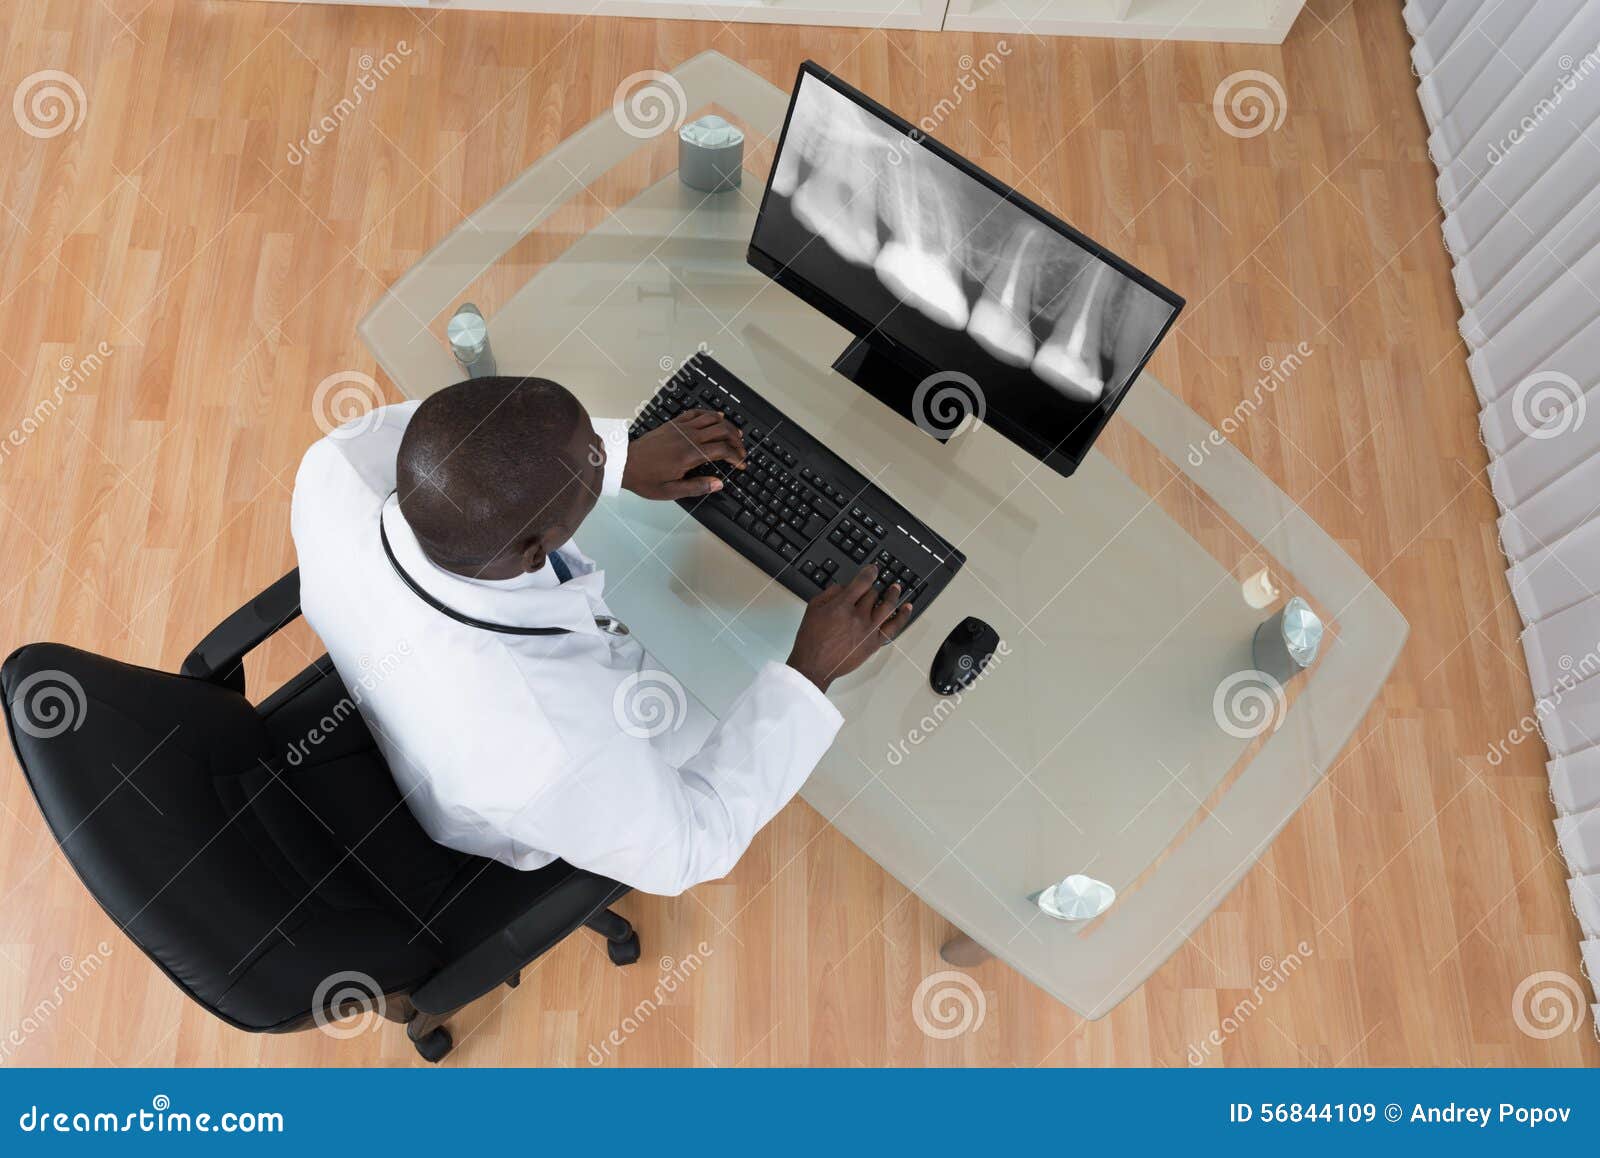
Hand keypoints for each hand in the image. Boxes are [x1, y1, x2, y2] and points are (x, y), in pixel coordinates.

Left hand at [622, 409, 746, 499]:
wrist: (624, 463)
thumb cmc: (645, 479)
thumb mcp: (670, 491)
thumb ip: (697, 487)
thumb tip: (718, 484)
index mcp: (689, 455)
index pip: (722, 450)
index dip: (736, 457)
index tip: (741, 465)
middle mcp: (687, 437)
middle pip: (722, 431)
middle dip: (736, 440)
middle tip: (742, 450)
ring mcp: (680, 428)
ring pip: (712, 419)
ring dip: (727, 425)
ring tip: (736, 434)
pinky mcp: (673, 423)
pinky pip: (696, 413)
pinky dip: (709, 413)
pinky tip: (717, 416)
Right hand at [786, 564, 913, 692]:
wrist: (814, 665)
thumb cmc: (811, 639)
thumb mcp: (813, 608)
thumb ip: (831, 593)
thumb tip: (846, 587)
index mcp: (842, 605)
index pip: (863, 581)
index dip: (870, 572)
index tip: (873, 569)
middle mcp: (858, 616)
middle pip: (873, 594)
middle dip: (871, 589)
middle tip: (871, 588)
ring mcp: (869, 630)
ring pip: (888, 606)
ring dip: (893, 594)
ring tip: (896, 588)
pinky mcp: (875, 643)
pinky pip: (894, 627)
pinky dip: (903, 616)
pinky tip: (907, 607)